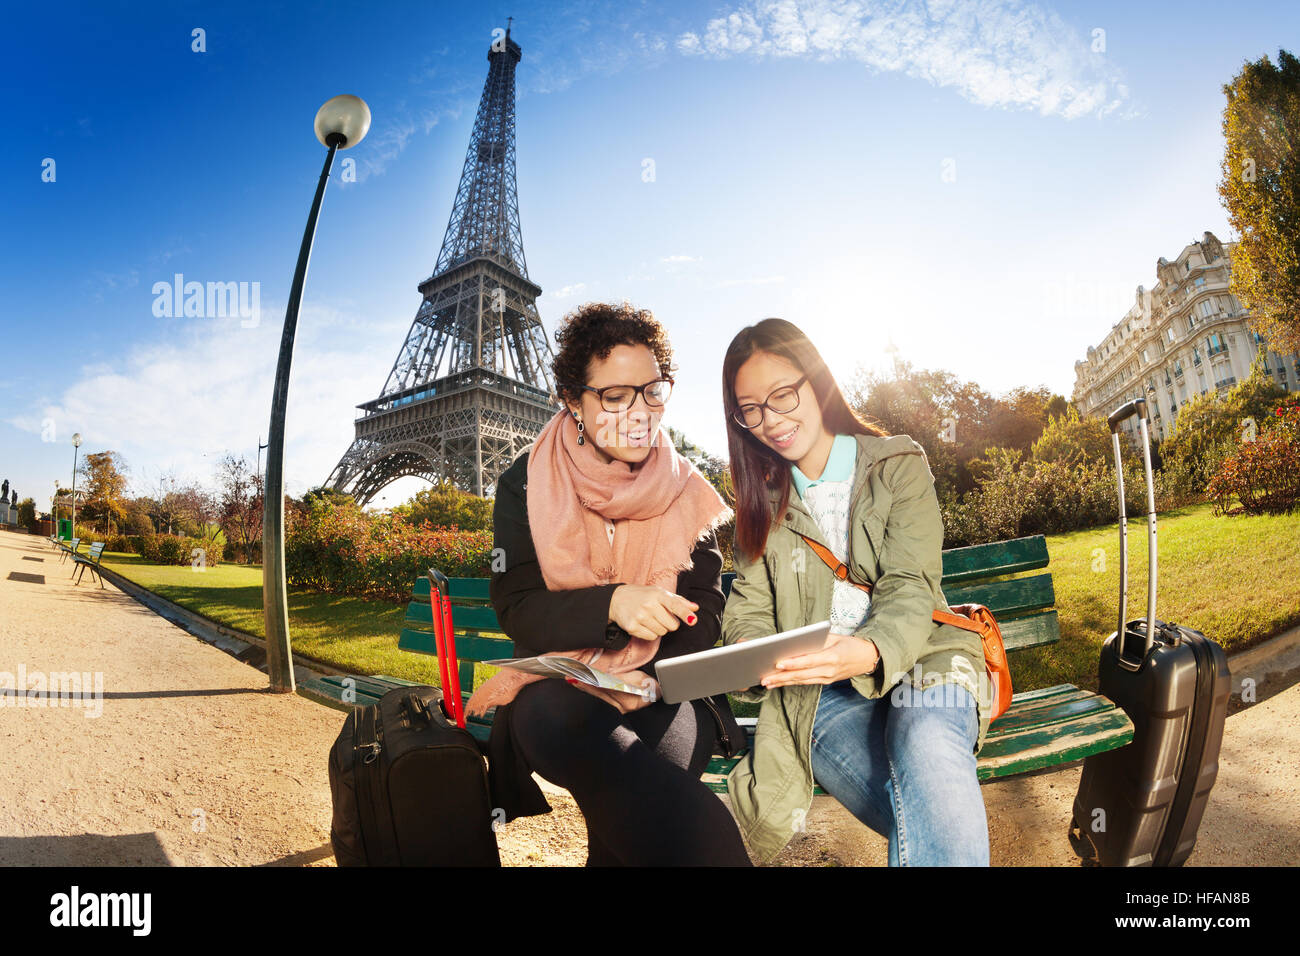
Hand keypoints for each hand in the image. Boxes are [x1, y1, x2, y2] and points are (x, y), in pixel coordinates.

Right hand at [608, 585, 698, 640]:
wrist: (616, 599)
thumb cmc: (642, 596)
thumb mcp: (659, 593)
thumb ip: (678, 601)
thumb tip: (695, 608)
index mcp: (658, 594)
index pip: (675, 605)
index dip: (685, 614)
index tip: (693, 620)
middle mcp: (649, 605)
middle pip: (672, 625)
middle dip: (669, 623)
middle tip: (660, 616)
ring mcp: (640, 616)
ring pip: (662, 632)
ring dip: (659, 628)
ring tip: (650, 619)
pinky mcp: (632, 627)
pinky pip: (651, 637)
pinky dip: (650, 633)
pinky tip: (643, 624)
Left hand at [760, 632, 879, 687]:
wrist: (867, 658)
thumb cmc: (850, 644)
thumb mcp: (835, 637)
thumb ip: (817, 640)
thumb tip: (795, 642)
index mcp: (832, 657)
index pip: (809, 661)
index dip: (793, 663)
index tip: (778, 663)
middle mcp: (829, 670)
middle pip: (801, 675)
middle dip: (782, 677)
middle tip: (765, 678)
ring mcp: (827, 678)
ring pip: (801, 681)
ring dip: (783, 682)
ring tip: (768, 683)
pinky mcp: (825, 682)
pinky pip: (806, 682)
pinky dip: (792, 682)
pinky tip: (780, 683)